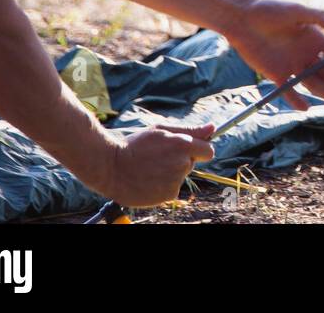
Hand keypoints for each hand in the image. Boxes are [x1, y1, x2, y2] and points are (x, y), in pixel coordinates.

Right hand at [100, 123, 215, 207]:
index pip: (208, 150)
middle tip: (159, 157)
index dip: (200, 150)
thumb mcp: (161, 131)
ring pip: (180, 176)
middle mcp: (182, 163)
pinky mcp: (168, 195)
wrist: (110, 168)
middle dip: (180, 160)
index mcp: (183, 144)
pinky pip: (171, 189)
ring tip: (150, 168)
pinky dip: (163, 186)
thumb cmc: (135, 145)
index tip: (190, 150)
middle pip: (191, 163)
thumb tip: (212, 128)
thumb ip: (189, 130)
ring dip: (170, 173)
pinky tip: (148, 180)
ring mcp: (176, 180)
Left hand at [223, 0, 323, 106]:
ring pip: (311, 82)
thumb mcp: (296, 11)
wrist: (242, 20)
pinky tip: (305, 108)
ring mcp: (292, 65)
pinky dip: (296, 99)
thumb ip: (317, 17)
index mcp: (314, 38)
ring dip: (322, 90)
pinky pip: (288, 90)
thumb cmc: (270, 11)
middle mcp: (306, 54)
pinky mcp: (276, 74)